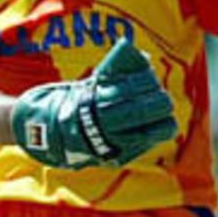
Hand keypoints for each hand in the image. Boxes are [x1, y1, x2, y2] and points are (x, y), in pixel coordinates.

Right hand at [12, 38, 177, 168]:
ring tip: (167, 118)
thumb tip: (143, 60)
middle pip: (138, 112)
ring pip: (142, 133)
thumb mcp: (90, 83)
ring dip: (160, 124)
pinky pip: (138, 148)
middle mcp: (101, 120)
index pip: (129, 89)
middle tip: (165, 99)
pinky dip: (152, 138)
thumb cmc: (75, 101)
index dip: (144, 83)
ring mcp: (106, 140)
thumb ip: (114, 73)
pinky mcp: (111, 156)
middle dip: (156, 104)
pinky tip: (161, 129)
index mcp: (95, 99)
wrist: (50, 130)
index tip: (152, 78)